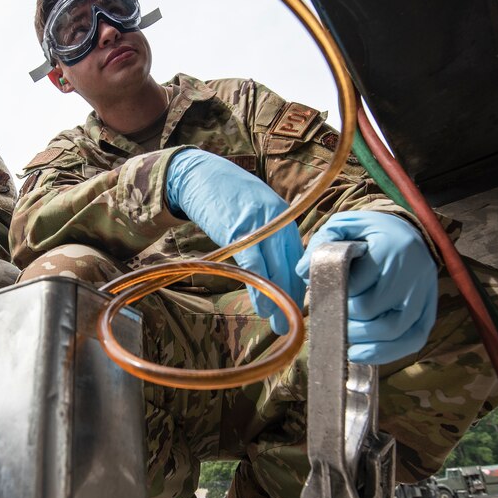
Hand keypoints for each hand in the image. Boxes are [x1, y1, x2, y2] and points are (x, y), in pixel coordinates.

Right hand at [165, 148, 303, 333]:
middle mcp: (277, 219)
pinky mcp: (239, 229)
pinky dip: (258, 285)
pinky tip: (261, 303)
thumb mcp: (256, 211)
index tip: (295, 305)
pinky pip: (254, 262)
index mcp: (284, 217)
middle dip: (290, 296)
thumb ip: (268, 234)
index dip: (297, 284)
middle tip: (289, 322)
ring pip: (274, 267)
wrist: (200, 175)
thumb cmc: (226, 197)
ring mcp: (259, 224)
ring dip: (275, 296)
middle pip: (289, 264)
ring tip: (275, 320)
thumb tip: (274, 265)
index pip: (297, 256)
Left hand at [295, 211, 437, 364]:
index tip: (321, 292)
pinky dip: (385, 352)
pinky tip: (359, 353)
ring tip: (341, 334)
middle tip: (329, 313)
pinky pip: (412, 340)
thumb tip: (303, 272)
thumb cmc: (372, 232)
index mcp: (389, 249)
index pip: (354, 284)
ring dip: (360, 338)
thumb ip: (323, 243)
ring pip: (390, 329)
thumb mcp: (346, 226)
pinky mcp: (429, 311)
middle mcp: (411, 274)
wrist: (412, 232)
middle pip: (369, 310)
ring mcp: (423, 295)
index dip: (332, 294)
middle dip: (343, 316)